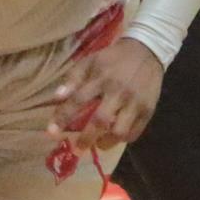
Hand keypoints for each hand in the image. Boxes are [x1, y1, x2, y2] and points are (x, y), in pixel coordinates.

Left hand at [47, 38, 163, 151]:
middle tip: (78, 149)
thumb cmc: (113, 59)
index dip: (63, 117)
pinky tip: (116, 135)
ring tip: (99, 142)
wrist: (147, 50)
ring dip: (106, 142)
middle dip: (86, 138)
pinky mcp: (148, 110)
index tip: (51, 132)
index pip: (78, 100)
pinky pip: (135, 133)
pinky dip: (123, 139)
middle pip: (100, 121)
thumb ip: (73, 79)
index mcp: (101, 78)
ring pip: (120, 131)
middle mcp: (118, 91)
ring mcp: (135, 102)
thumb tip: (57, 97)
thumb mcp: (90, 61)